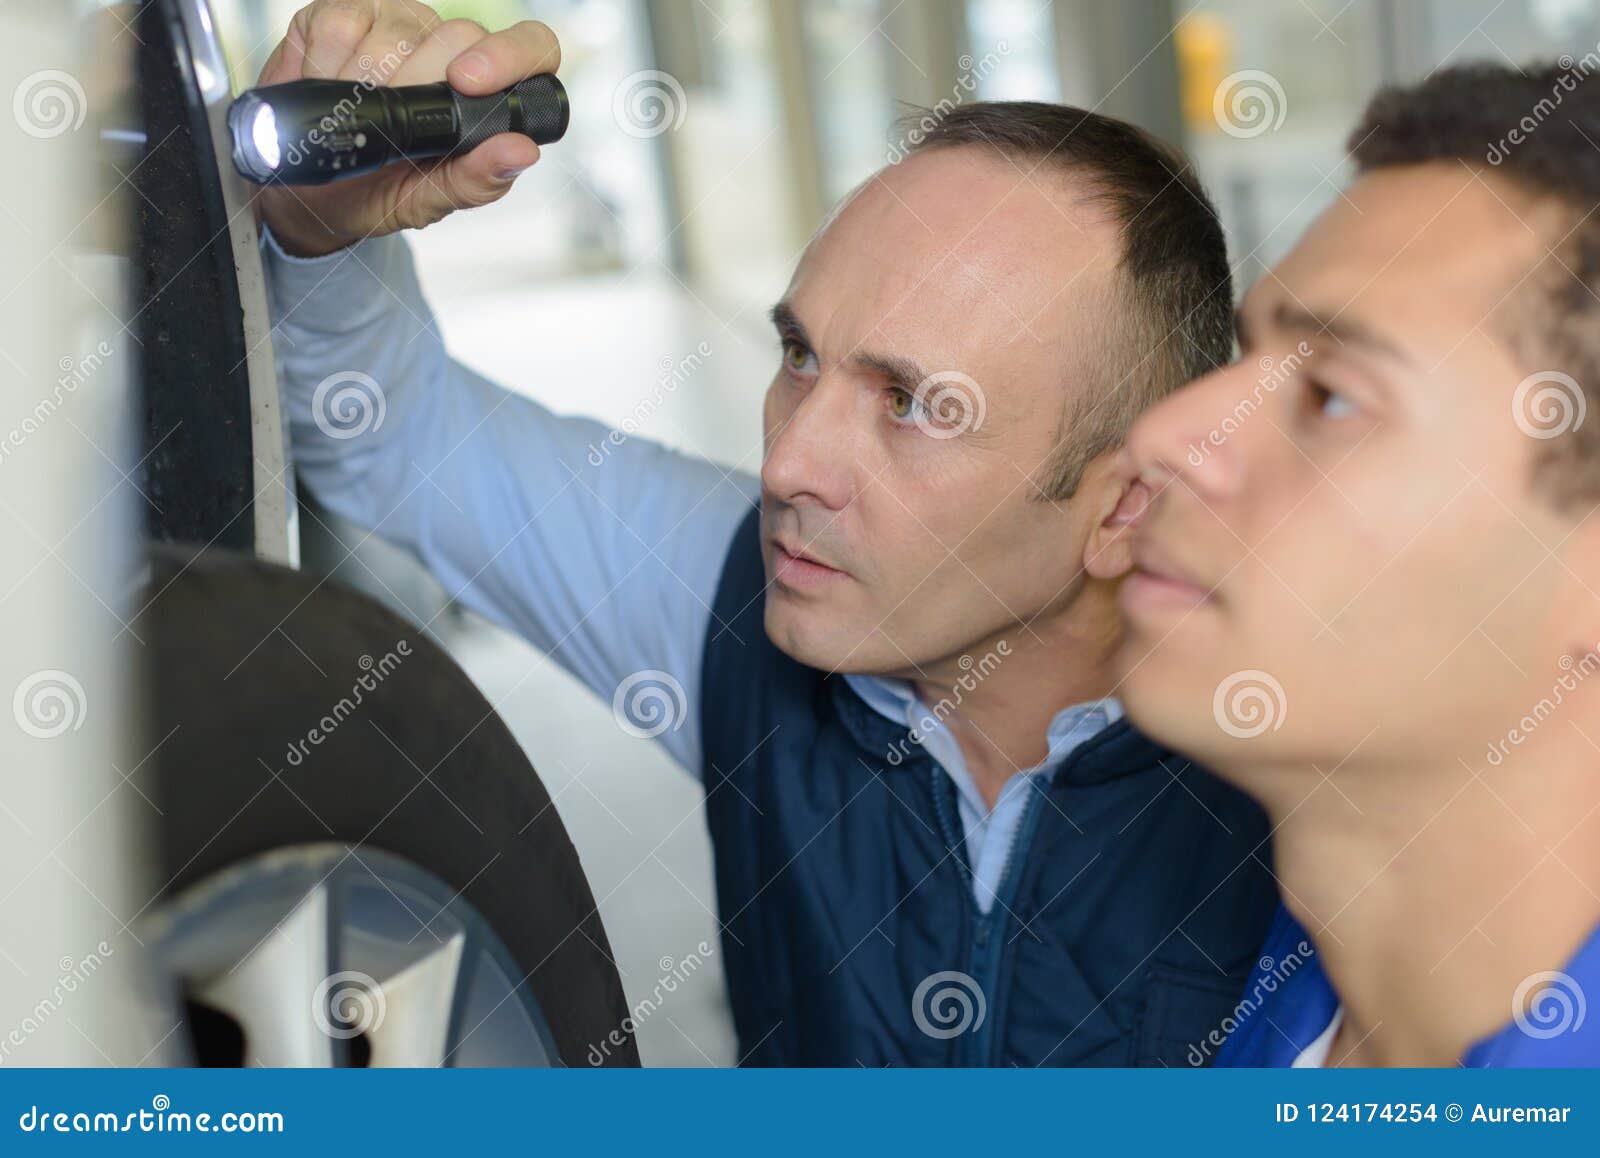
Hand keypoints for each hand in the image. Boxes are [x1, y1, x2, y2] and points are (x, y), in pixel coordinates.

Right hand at [254, 0, 559, 256]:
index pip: (532, 48)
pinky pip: (342, 24)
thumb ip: (477, 179)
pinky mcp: (352, 11)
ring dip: (363, 86)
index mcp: (489, 93)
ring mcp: (403, 23)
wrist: (310, 190)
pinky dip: (326, 65)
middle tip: (390, 130)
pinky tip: (327, 88)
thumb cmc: (378, 190)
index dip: (508, 56)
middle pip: (457, 37)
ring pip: (396, 32)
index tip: (467, 83)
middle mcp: (453, 50)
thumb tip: (521, 152)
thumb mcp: (429, 200)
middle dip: (415, 90)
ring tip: (354, 118)